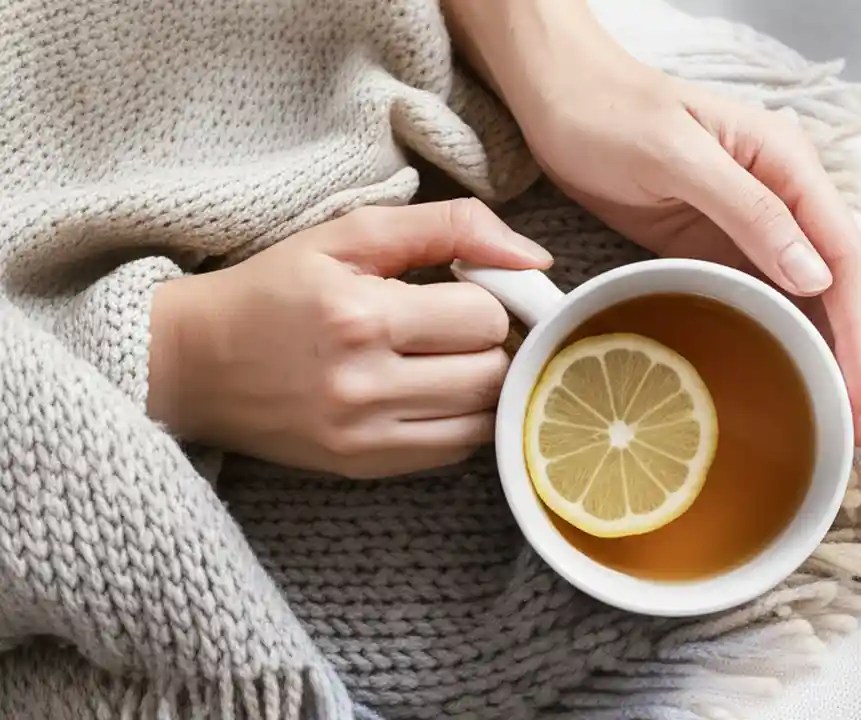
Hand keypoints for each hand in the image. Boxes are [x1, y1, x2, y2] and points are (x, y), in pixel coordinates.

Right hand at [147, 200, 551, 477]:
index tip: (463, 289)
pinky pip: (455, 454)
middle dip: (491, 344)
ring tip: (450, 360)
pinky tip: (433, 394)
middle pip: (493, 373)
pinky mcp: (362, 468)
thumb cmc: (275, 289)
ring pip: (483, 419)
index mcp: (361, 314)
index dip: (487, 297)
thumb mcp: (351, 235)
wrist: (191, 362)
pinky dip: (461, 422)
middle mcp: (364, 384)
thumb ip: (448, 227)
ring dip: (482, 387)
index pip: (485, 317)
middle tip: (462, 327)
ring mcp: (364, 436)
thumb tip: (535, 257)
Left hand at [444, 0, 860, 444]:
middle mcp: (782, 198)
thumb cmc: (613, 111)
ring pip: (803, 300)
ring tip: (833, 424)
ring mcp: (750, 226)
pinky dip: (777, 341)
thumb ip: (751, 211)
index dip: (860, 328)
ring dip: (821, 357)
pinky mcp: (715, 247)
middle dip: (852, 356)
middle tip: (860, 430)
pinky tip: (782, 382)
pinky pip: (758, 300)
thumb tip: (815, 278)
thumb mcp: (680, 156)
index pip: (846, 255)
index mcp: (789, 165)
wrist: (558, 98)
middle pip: (836, 285)